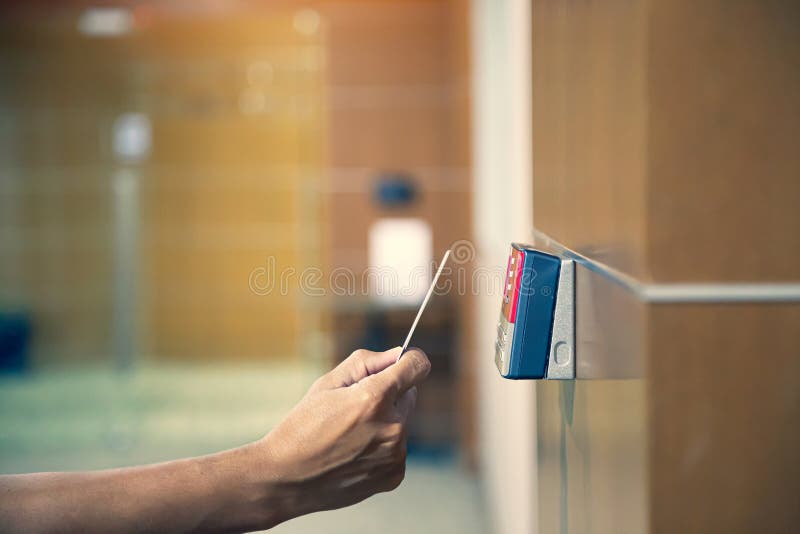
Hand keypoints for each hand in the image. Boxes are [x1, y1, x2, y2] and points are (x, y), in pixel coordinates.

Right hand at [255, 346, 430, 515]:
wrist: (286, 479)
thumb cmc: (303, 426)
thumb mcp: (328, 383)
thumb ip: (368, 362)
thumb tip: (399, 354)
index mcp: (374, 398)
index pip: (418, 366)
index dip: (409, 360)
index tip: (401, 363)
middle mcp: (392, 427)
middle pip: (408, 395)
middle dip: (389, 395)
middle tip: (354, 408)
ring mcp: (395, 454)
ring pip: (401, 423)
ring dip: (384, 423)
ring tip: (349, 436)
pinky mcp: (394, 475)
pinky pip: (397, 449)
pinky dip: (382, 448)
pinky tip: (354, 455)